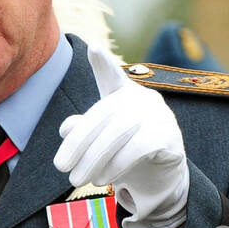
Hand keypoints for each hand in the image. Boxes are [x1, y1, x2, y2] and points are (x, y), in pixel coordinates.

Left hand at [54, 43, 189, 227]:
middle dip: (78, 144)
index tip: (94, 47)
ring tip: (77, 179)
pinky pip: (137, 149)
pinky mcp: (168, 136)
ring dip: (93, 159)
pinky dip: (115, 165)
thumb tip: (66, 129)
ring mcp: (157, 115)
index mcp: (122, 93)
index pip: (111, 76)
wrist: (158, 172)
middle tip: (60, 168)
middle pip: (102, 115)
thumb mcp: (99, 139)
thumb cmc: (122, 149)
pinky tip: (103, 179)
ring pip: (118, 133)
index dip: (103, 63)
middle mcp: (141, 98)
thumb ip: (81, 131)